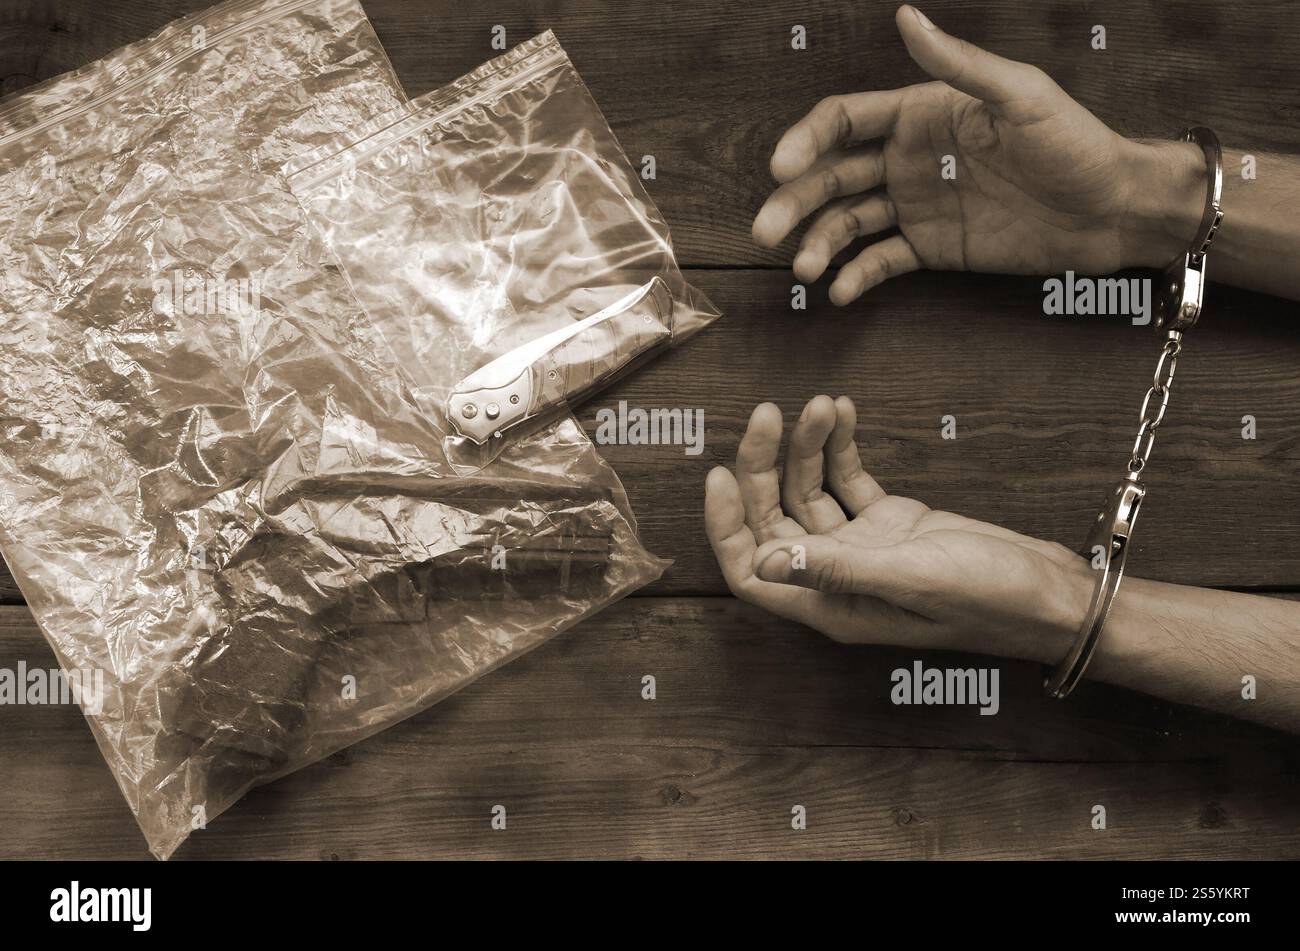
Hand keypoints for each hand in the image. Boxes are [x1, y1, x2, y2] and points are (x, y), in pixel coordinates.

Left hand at [704, 396, 1093, 662]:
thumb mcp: (909, 580)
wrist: (1052, 591)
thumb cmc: (988, 600)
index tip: (717, 472)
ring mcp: (863, 547)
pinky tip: (845, 411)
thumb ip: (834, 570)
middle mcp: (837, 576)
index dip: (725, 525)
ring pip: (811, 490)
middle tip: (770, 411)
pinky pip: (850, 479)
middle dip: (764, 465)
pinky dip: (843, 447)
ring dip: (809, 446)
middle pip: (775, 517)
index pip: (750, 569)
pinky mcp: (891, 522)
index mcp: (828, 605)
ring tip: (824, 404)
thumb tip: (761, 561)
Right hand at [752, 4, 1202, 304]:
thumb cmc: (1076, 144)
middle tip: (768, 232)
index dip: (806, 141)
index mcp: (921, 113)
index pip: (844, 122)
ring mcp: (916, 205)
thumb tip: (905, 16)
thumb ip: (958, 63)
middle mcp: (908, 158)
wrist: (1112, 211)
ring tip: (805, 270)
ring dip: (819, 244)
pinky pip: (881, 261)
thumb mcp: (1020, 96)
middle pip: (832, 177)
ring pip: (848, 223)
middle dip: (795, 203)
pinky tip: (839, 290)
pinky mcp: (930, 249)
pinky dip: (856, 276)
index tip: (781, 169)